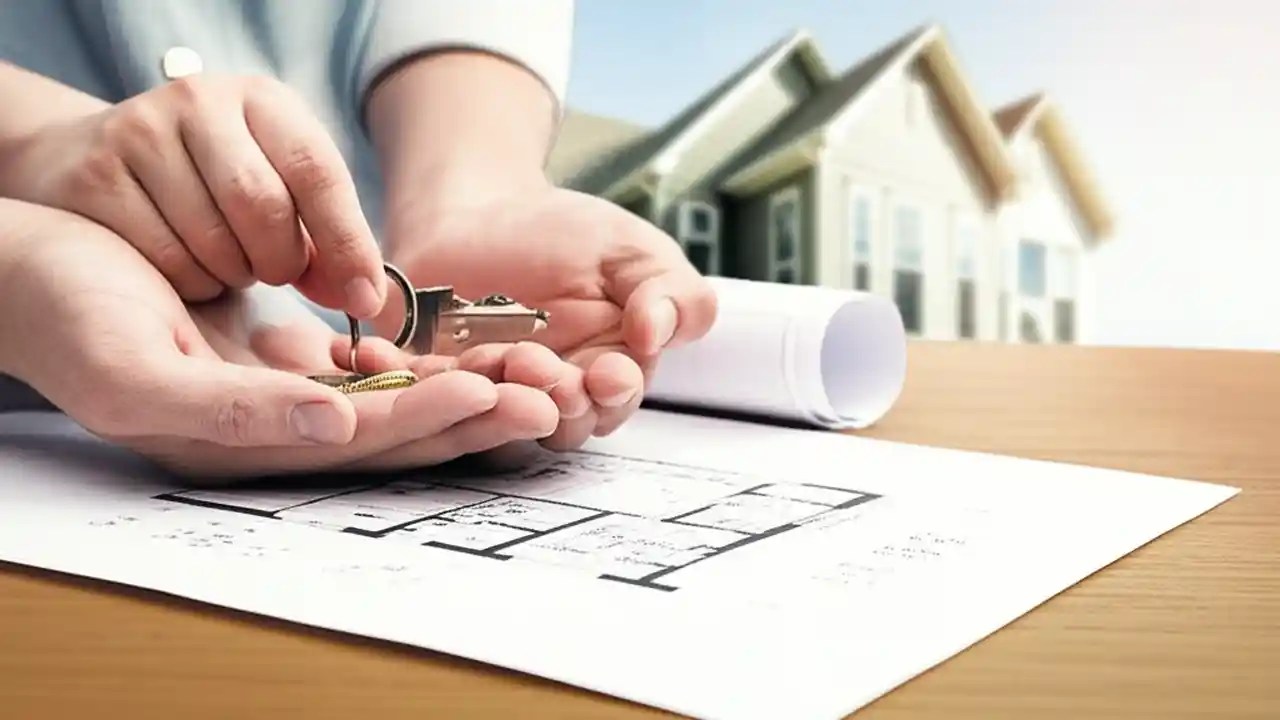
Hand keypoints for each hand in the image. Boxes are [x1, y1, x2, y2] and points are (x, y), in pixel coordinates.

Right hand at [0, 74, 386, 317]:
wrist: (93, 159)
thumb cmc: (211, 185)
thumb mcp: (278, 189)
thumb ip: (325, 241)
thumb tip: (366, 299)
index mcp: (263, 101)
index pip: (318, 171)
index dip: (347, 243)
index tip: (365, 299)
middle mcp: (201, 101)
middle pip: (263, 205)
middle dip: (280, 261)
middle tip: (272, 273)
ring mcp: (141, 131)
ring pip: (213, 237)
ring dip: (233, 274)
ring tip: (227, 263)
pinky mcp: (96, 173)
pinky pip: (163, 256)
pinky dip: (188, 281)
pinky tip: (185, 268)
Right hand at [0, 199, 563, 479]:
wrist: (32, 270)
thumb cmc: (70, 317)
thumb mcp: (141, 373)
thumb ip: (236, 410)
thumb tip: (336, 426)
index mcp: (243, 447)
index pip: (360, 440)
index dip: (430, 416)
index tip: (495, 391)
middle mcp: (273, 434)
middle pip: (394, 429)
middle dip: (473, 413)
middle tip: (552, 397)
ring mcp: (280, 401)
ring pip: (392, 400)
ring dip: (459, 385)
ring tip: (529, 372)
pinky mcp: (282, 365)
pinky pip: (368, 369)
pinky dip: (417, 358)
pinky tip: (464, 345)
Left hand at [380, 180, 718, 450]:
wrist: (475, 209)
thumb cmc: (561, 232)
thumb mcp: (631, 250)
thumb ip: (670, 292)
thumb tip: (660, 333)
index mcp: (604, 373)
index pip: (614, 401)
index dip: (613, 393)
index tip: (609, 371)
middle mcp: (546, 397)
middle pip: (555, 422)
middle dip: (551, 399)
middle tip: (538, 364)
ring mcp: (485, 397)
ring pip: (488, 417)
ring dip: (487, 398)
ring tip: (485, 364)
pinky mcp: (424, 385)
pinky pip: (409, 393)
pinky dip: (396, 378)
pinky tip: (386, 356)